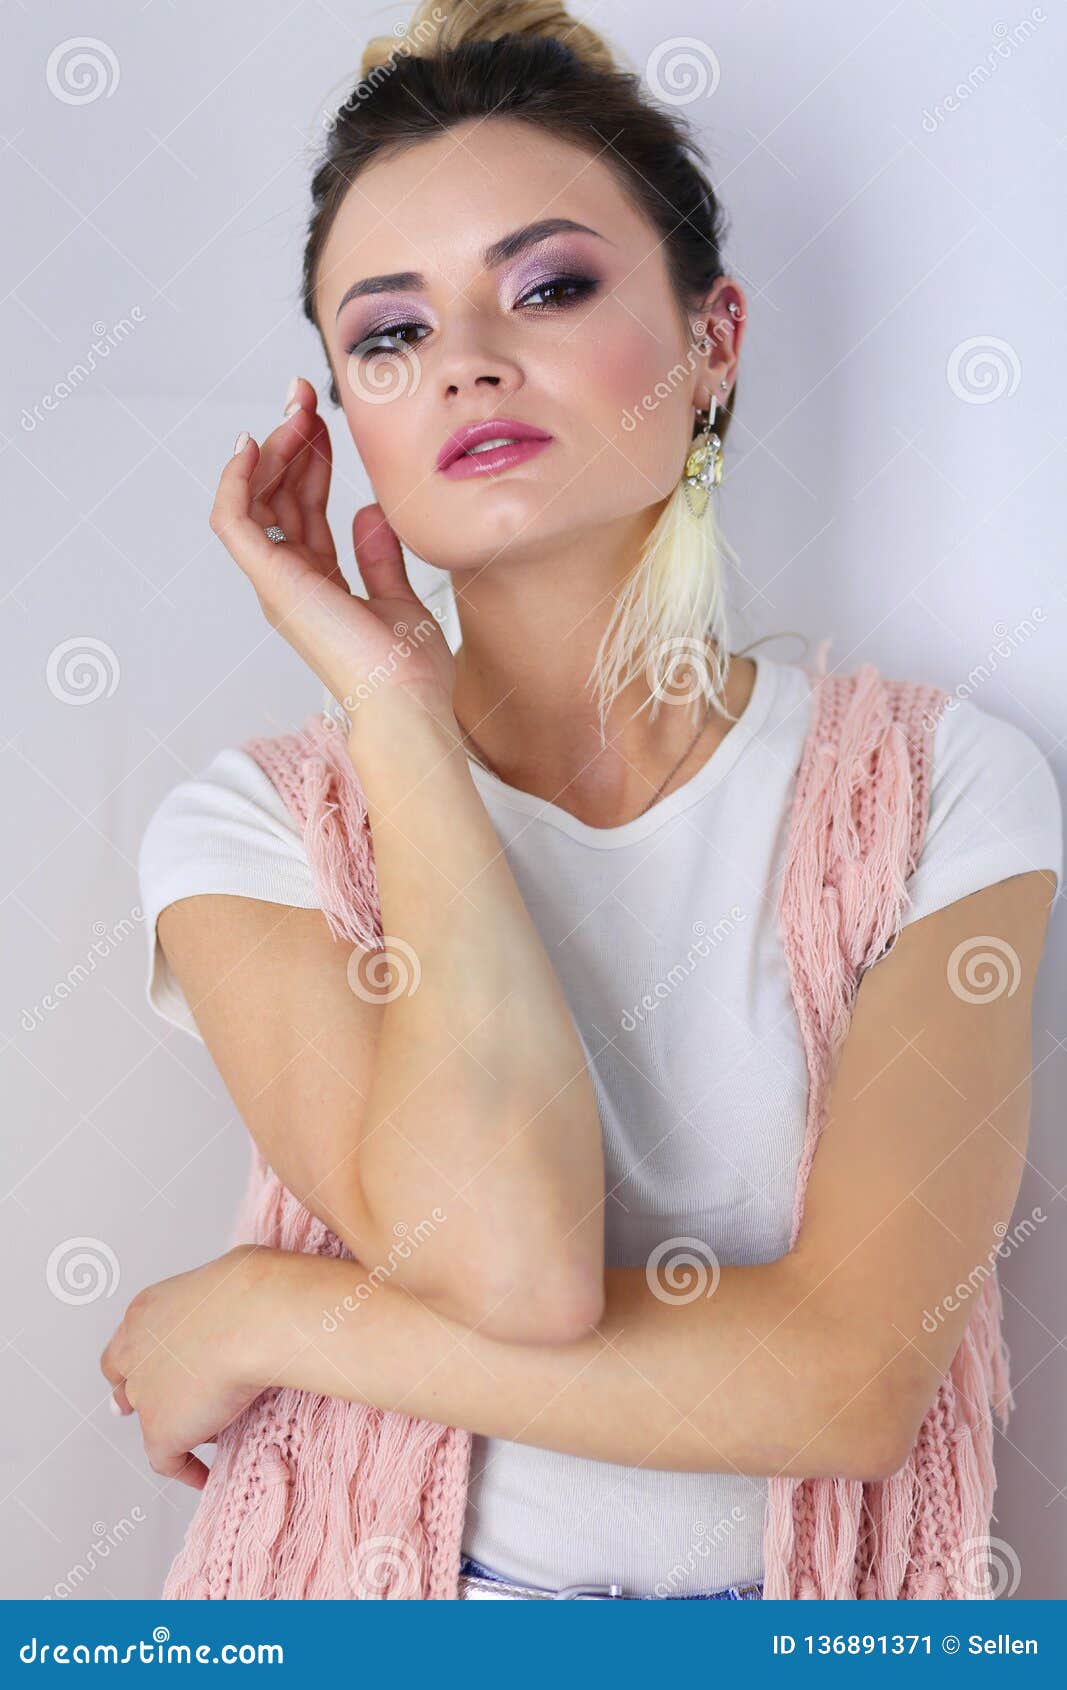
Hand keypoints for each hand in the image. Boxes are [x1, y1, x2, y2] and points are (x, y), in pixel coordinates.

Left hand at [100, 1245, 269, 1489]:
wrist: (253, 1318)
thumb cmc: (253, 1291)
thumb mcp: (222, 1282)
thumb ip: (216, 1305)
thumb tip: (249, 1309)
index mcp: (144, 1313)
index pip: (126, 1342)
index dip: (132, 1361)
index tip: (136, 1371)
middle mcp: (134, 1353)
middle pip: (122, 1381)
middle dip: (127, 1394)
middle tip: (128, 1409)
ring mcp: (144, 1395)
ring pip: (149, 1419)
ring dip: (169, 1427)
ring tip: (196, 1436)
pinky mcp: (161, 1430)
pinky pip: (167, 1461)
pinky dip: (186, 1470)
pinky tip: (204, 1476)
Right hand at [211, 377, 456, 722]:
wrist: (409, 703)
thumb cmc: (408, 671)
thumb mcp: (398, 600)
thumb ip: (380, 558)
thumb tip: (370, 512)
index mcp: (317, 583)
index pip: (303, 508)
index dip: (310, 461)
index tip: (325, 420)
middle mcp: (290, 580)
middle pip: (277, 496)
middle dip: (288, 440)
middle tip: (305, 395)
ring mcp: (278, 582)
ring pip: (256, 499)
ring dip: (271, 448)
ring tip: (295, 409)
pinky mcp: (273, 581)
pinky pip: (235, 521)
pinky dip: (237, 481)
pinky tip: (254, 444)